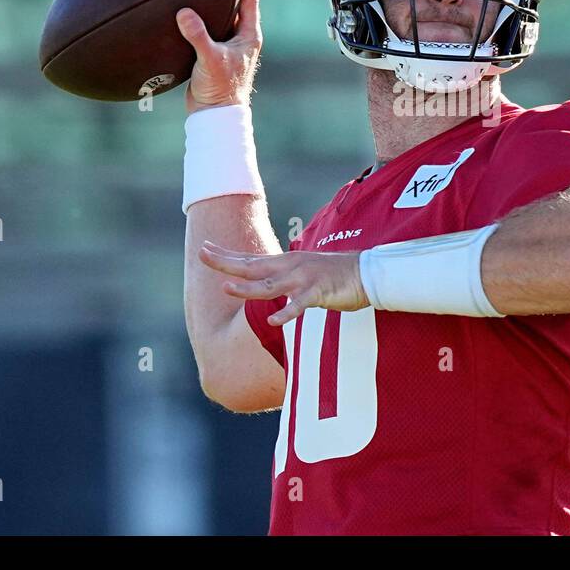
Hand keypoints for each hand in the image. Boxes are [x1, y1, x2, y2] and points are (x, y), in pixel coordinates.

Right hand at [176, 0, 261, 111]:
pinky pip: (207, 29)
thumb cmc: (220, 90)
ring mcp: (228, 46)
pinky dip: (199, 18)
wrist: (214, 115)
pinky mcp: (213, 55)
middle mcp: (241, 38)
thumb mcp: (209, 59)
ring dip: (214, 1)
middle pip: (238, 3)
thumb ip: (198, 36)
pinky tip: (186, 11)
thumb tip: (184, 13)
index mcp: (248, 36)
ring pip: (222, 16)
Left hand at [198, 241, 369, 323]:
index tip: (205, 248)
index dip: (227, 255)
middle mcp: (291, 266)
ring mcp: (304, 279)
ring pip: (270, 285)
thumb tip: (266, 280)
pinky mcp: (319, 292)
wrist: (367, 273)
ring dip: (247, 288)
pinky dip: (287, 312)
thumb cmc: (335, 275)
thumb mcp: (304, 272)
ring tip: (226, 288)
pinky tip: (274, 320)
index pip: (250, 258)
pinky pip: (300, 304)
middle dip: (226, 263)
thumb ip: (284, 277)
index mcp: (286, 262)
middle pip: (252, 266)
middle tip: (202, 255)